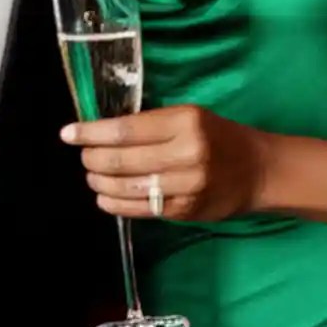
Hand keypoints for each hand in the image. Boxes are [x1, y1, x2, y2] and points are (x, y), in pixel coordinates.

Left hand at [60, 105, 266, 221]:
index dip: (91, 132)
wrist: (259, 170)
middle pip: (120, 160)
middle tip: (84, 156)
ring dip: (99, 182)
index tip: (68, 133)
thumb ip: (151, 124)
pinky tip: (104, 197)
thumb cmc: (219, 136)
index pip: (125, 129)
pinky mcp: (184, 210)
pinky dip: (114, 203)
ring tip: (92, 175)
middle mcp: (185, 154)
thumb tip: (103, 131)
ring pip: (126, 188)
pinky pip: (139, 209)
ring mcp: (185, 186)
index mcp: (185, 122)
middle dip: (92, 158)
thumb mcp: (189, 116)